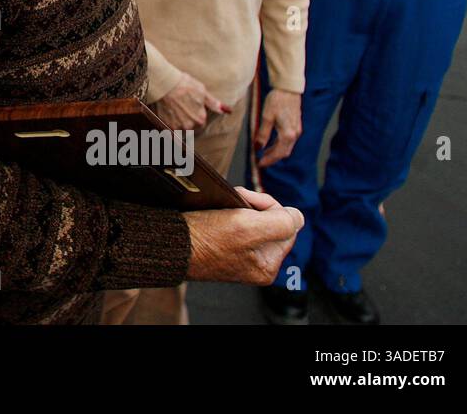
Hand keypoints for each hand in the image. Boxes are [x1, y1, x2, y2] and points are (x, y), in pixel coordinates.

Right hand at [151, 72, 228, 131]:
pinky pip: (169, 128)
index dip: (197, 115)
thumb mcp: (202, 91)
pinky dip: (169, 122)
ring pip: (180, 128)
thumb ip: (213, 103)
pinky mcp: (165, 124)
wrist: (165, 84)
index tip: (192, 108)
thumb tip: (226, 110)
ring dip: (179, 122)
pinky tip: (169, 112)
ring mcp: (176, 126)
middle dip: (188, 120)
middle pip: (190, 127)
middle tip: (183, 108)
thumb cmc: (184, 84)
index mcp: (200, 119)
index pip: (201, 123)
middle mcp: (189, 125)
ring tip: (175, 110)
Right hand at [184, 187, 303, 284]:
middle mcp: (254, 263)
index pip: (287, 226)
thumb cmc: (205, 238)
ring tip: (226, 203)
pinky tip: (218, 208)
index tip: (249, 202)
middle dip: (255, 206)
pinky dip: (229, 211)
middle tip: (236, 199)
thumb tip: (298, 217)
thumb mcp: (252, 228)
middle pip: (270, 222)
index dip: (271, 207)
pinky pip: (236, 222)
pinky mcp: (221, 245)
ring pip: (252, 219)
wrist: (167, 241)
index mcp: (267, 266)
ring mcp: (237, 255)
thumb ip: (284, 223)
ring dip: (242, 206)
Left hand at [255, 88, 301, 168]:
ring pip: (287, 147)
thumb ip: (263, 134)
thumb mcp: (266, 117)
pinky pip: (288, 140)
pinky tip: (271, 143)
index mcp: (288, 134)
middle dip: (272, 158)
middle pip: (284, 152)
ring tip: (264, 153)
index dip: (269, 160)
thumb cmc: (277, 100)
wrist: (288, 89)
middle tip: (261, 161)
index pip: (278, 153)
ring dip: (276, 152)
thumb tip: (258, 147)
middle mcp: (295, 134)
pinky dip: (280, 145)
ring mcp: (297, 130)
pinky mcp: (296, 126)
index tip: (260, 164)